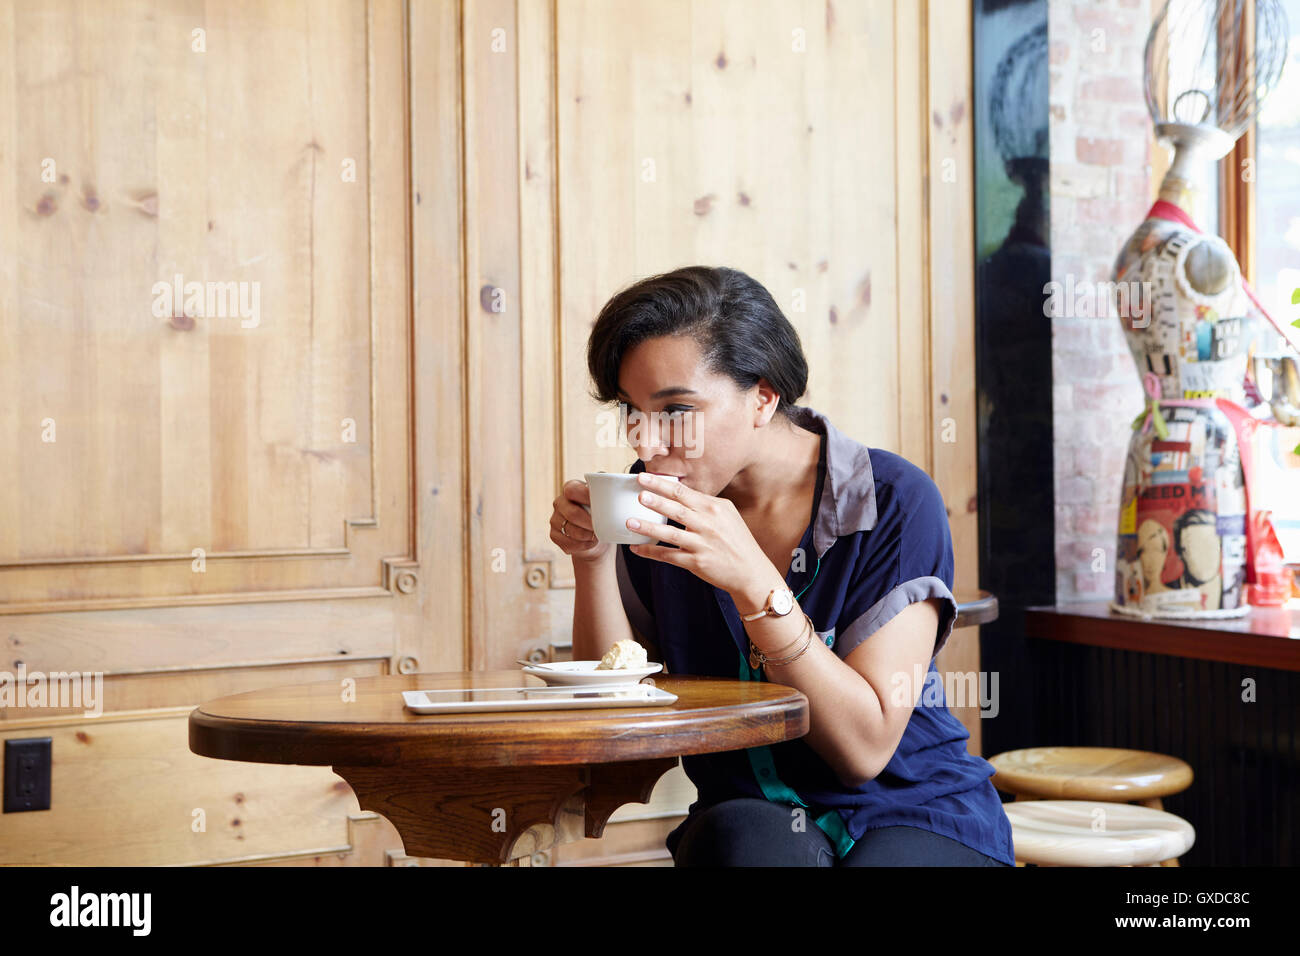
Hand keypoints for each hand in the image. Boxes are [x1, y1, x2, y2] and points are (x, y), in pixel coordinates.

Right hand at [550, 479, 609, 562]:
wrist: (597, 538)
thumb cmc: (602, 516)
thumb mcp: (605, 503)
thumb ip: (607, 497)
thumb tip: (616, 497)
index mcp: (571, 488)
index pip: (572, 490)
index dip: (586, 498)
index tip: (601, 506)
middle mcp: (560, 502)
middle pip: (572, 513)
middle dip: (590, 523)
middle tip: (601, 527)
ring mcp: (555, 519)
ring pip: (570, 530)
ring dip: (587, 536)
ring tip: (598, 536)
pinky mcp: (554, 535)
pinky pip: (567, 543)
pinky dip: (582, 545)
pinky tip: (590, 543)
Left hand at [625, 472, 780, 596]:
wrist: (751, 571)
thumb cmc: (738, 541)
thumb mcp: (727, 515)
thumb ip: (706, 504)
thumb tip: (681, 493)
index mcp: (714, 508)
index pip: (684, 492)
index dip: (662, 484)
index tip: (644, 477)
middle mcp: (708, 524)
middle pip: (677, 508)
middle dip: (656, 499)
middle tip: (638, 492)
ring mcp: (702, 544)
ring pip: (670, 533)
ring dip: (649, 527)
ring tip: (630, 521)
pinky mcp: (697, 563)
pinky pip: (669, 555)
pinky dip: (651, 552)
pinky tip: (636, 548)